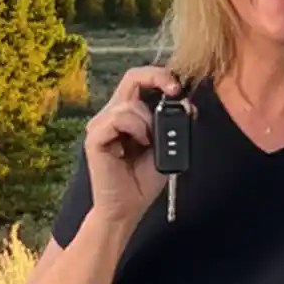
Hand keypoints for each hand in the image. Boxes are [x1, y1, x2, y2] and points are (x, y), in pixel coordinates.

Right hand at [84, 66, 188, 221]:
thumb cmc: (144, 178)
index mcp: (130, 114)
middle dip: (156, 78)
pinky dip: (136, 129)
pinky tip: (139, 145)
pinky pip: (118, 118)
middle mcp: (113, 114)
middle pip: (131, 77)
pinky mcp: (95, 138)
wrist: (128, 207)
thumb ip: (174, 125)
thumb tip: (189, 105)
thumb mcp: (167, 146)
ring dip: (149, 121)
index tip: (178, 87)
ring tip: (148, 143)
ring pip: (129, 103)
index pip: (140, 81)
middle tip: (174, 91)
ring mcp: (102, 125)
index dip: (159, 76)